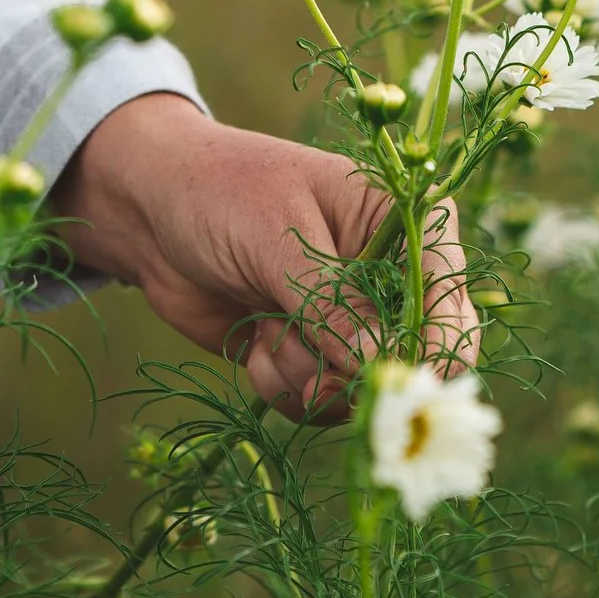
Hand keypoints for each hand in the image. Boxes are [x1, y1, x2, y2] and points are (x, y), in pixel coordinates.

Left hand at [46, 92, 477, 419]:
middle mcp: (388, 277)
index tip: (393, 375)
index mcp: (403, 223)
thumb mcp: (276, 238)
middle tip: (314, 369)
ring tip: (267, 328)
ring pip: (361, 390)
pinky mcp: (314, 356)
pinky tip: (254, 343)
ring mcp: (352, 322)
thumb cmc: (219, 193)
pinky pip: (321, 404)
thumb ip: (329, 302)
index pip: (448, 295)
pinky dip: (283, 385)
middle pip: (417, 358)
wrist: (150, 213)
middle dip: (359, 373)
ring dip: (307, 375)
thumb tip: (379, 365)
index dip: (433, 345)